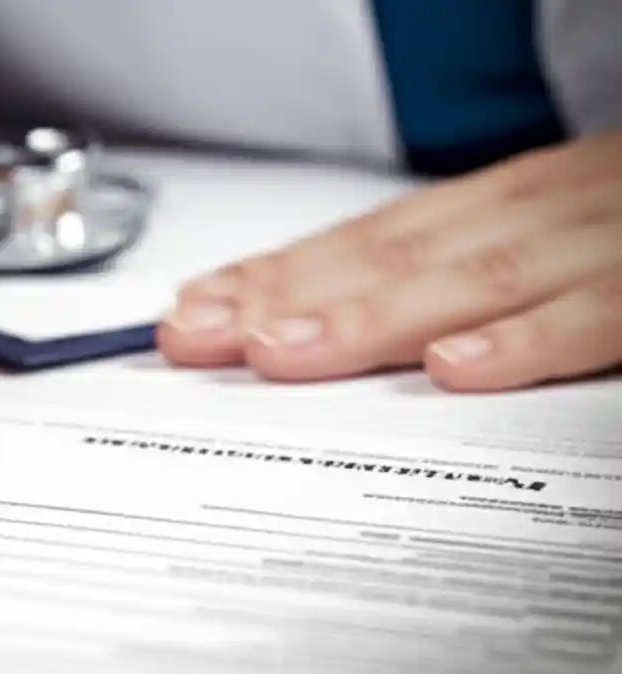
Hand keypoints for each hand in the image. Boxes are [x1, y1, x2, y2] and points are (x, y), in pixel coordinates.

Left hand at [158, 130, 621, 391]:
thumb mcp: (542, 231)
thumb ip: (456, 269)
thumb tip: (330, 313)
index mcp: (508, 202)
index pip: (367, 238)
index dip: (275, 274)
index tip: (197, 312)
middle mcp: (544, 209)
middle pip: (395, 256)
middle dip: (286, 295)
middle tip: (200, 337)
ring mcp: (609, 239)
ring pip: (476, 278)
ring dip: (371, 316)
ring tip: (284, 350)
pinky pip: (605, 311)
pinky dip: (530, 339)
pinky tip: (457, 369)